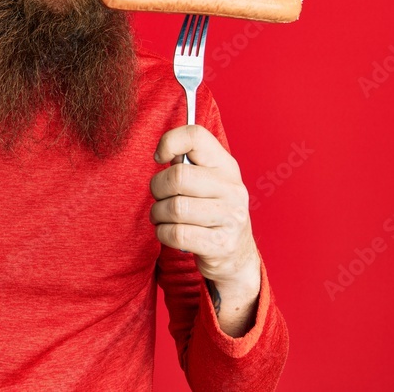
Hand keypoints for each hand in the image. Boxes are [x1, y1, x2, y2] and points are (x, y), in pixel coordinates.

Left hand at [150, 125, 260, 308]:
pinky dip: (163, 234)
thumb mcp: (207, 182)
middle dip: (157, 188)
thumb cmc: (210, 213)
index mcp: (226, 166)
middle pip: (177, 177)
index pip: (196, 136)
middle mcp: (232, 189)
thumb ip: (186, 163)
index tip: (160, 157)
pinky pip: (176, 234)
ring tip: (163, 217)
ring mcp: (230, 218)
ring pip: (174, 208)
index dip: (169, 141)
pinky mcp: (221, 245)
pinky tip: (169, 233)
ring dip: (158, 214)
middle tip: (160, 197)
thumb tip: (161, 153)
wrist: (236, 257)